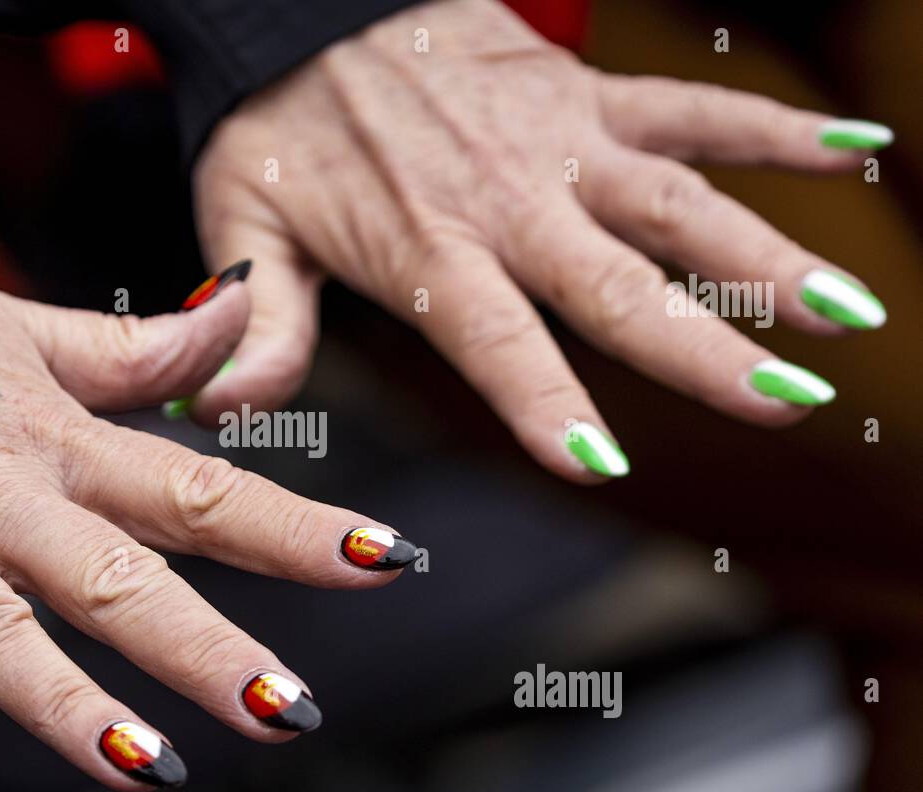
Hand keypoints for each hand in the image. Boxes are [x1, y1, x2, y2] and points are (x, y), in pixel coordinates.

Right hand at [0, 200, 416, 791]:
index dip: (297, 528)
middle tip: (290, 710)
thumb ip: (138, 346)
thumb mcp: (24, 328)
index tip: (385, 560)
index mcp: (59, 438)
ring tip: (142, 765)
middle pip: (119, 576)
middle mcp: (0, 493)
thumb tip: (234, 312)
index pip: (198, 487)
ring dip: (67, 701)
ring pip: (0, 630)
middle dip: (209, 647)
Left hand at [190, 0, 888, 480]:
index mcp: (430, 249)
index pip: (497, 342)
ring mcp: (561, 144)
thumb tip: (219, 406)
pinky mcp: (588, 95)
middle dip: (706, 349)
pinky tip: (854, 152)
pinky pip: (694, 107)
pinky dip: (774, 130)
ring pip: (681, 203)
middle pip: (619, 286)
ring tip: (847, 314)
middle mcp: (510, 202)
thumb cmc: (279, 124)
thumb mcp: (245, 227)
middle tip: (788, 400)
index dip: (545, 405)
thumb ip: (258, 325)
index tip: (599, 466)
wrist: (307, 9)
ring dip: (770, 255)